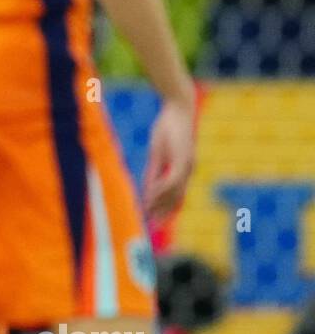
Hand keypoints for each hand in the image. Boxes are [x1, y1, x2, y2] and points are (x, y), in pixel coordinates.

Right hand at [143, 93, 195, 221]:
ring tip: (149, 215)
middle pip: (176, 198)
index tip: (154, 219)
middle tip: (153, 225)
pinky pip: (171, 181)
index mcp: (182, 169)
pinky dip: (160, 191)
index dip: (164, 208)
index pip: (175, 195)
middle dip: (164, 213)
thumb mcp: (158, 154)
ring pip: (174, 193)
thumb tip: (147, 191)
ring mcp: (186, 166)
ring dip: (161, 205)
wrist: (178, 109)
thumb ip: (153, 173)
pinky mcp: (182, 160)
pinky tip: (150, 198)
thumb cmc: (168, 128)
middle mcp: (187, 171)